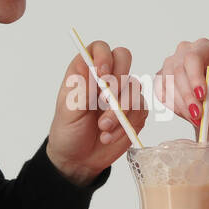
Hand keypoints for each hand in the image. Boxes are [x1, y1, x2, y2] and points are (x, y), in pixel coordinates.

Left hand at [46, 40, 148, 185]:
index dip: (104, 56)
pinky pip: (140, 110)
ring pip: (135, 87)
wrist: (79, 159)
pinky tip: (109, 135)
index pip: (100, 48)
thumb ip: (81, 91)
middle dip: (118, 81)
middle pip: (124, 58)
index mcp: (85, 71)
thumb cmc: (68, 131)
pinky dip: (125, 125)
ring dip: (120, 110)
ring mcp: (123, 94)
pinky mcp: (135, 112)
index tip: (102, 73)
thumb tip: (94, 74)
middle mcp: (107, 78)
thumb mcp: (68, 111)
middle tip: (105, 101)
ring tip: (103, 128)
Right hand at [154, 38, 208, 135]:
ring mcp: (170, 64)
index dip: (194, 76)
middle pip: (178, 71)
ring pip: (168, 83)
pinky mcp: (162, 79)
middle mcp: (184, 52)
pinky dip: (174, 106)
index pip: (193, 58)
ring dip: (180, 104)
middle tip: (198, 114)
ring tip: (196, 118)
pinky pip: (162, 92)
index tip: (202, 96)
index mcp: (204, 48)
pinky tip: (187, 114)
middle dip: (187, 95)